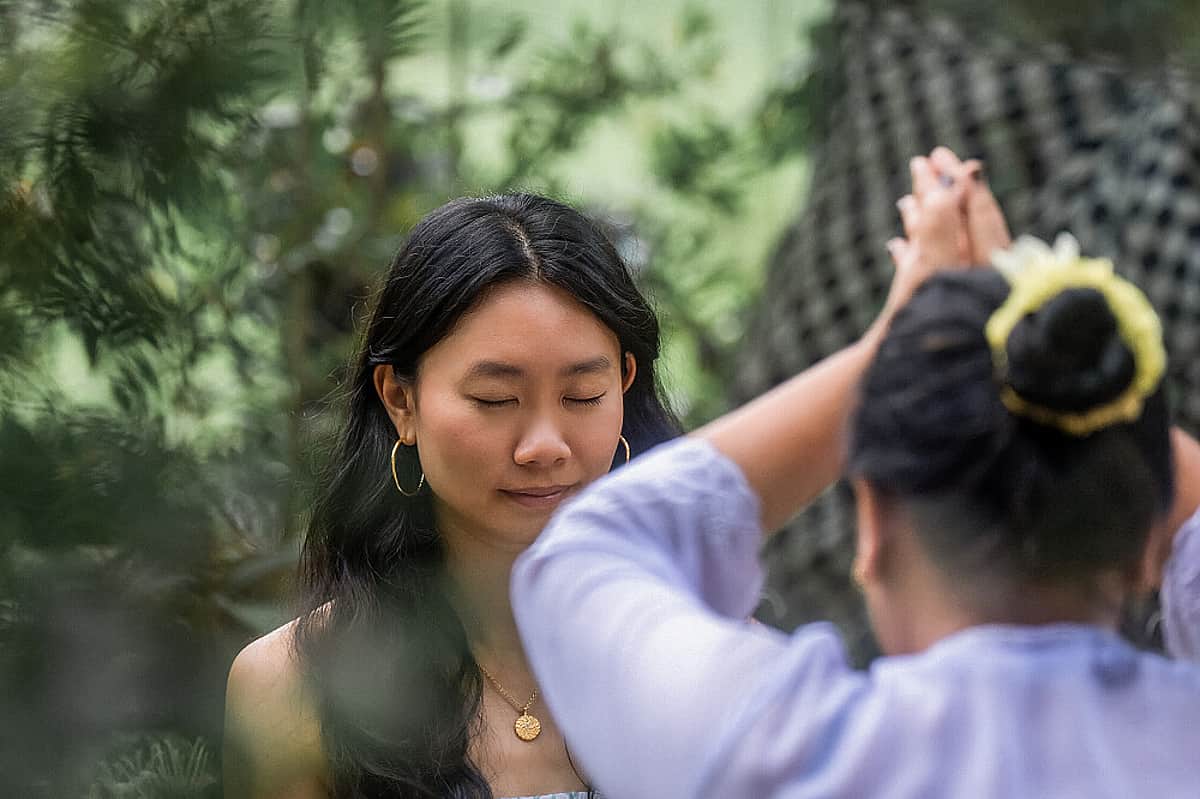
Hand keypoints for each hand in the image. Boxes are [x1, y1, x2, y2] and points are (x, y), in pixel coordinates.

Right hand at [878, 147, 1011, 327]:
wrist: (909, 388)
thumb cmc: (929, 331)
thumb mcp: (934, 272)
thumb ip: (944, 224)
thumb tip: (957, 175)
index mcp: (992, 269)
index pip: (980, 213)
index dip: (961, 181)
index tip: (941, 155)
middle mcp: (983, 283)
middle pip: (963, 227)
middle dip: (942, 194)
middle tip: (925, 159)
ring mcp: (962, 301)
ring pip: (944, 250)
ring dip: (925, 221)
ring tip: (906, 198)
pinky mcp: (940, 319)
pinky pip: (929, 277)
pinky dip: (913, 255)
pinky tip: (894, 247)